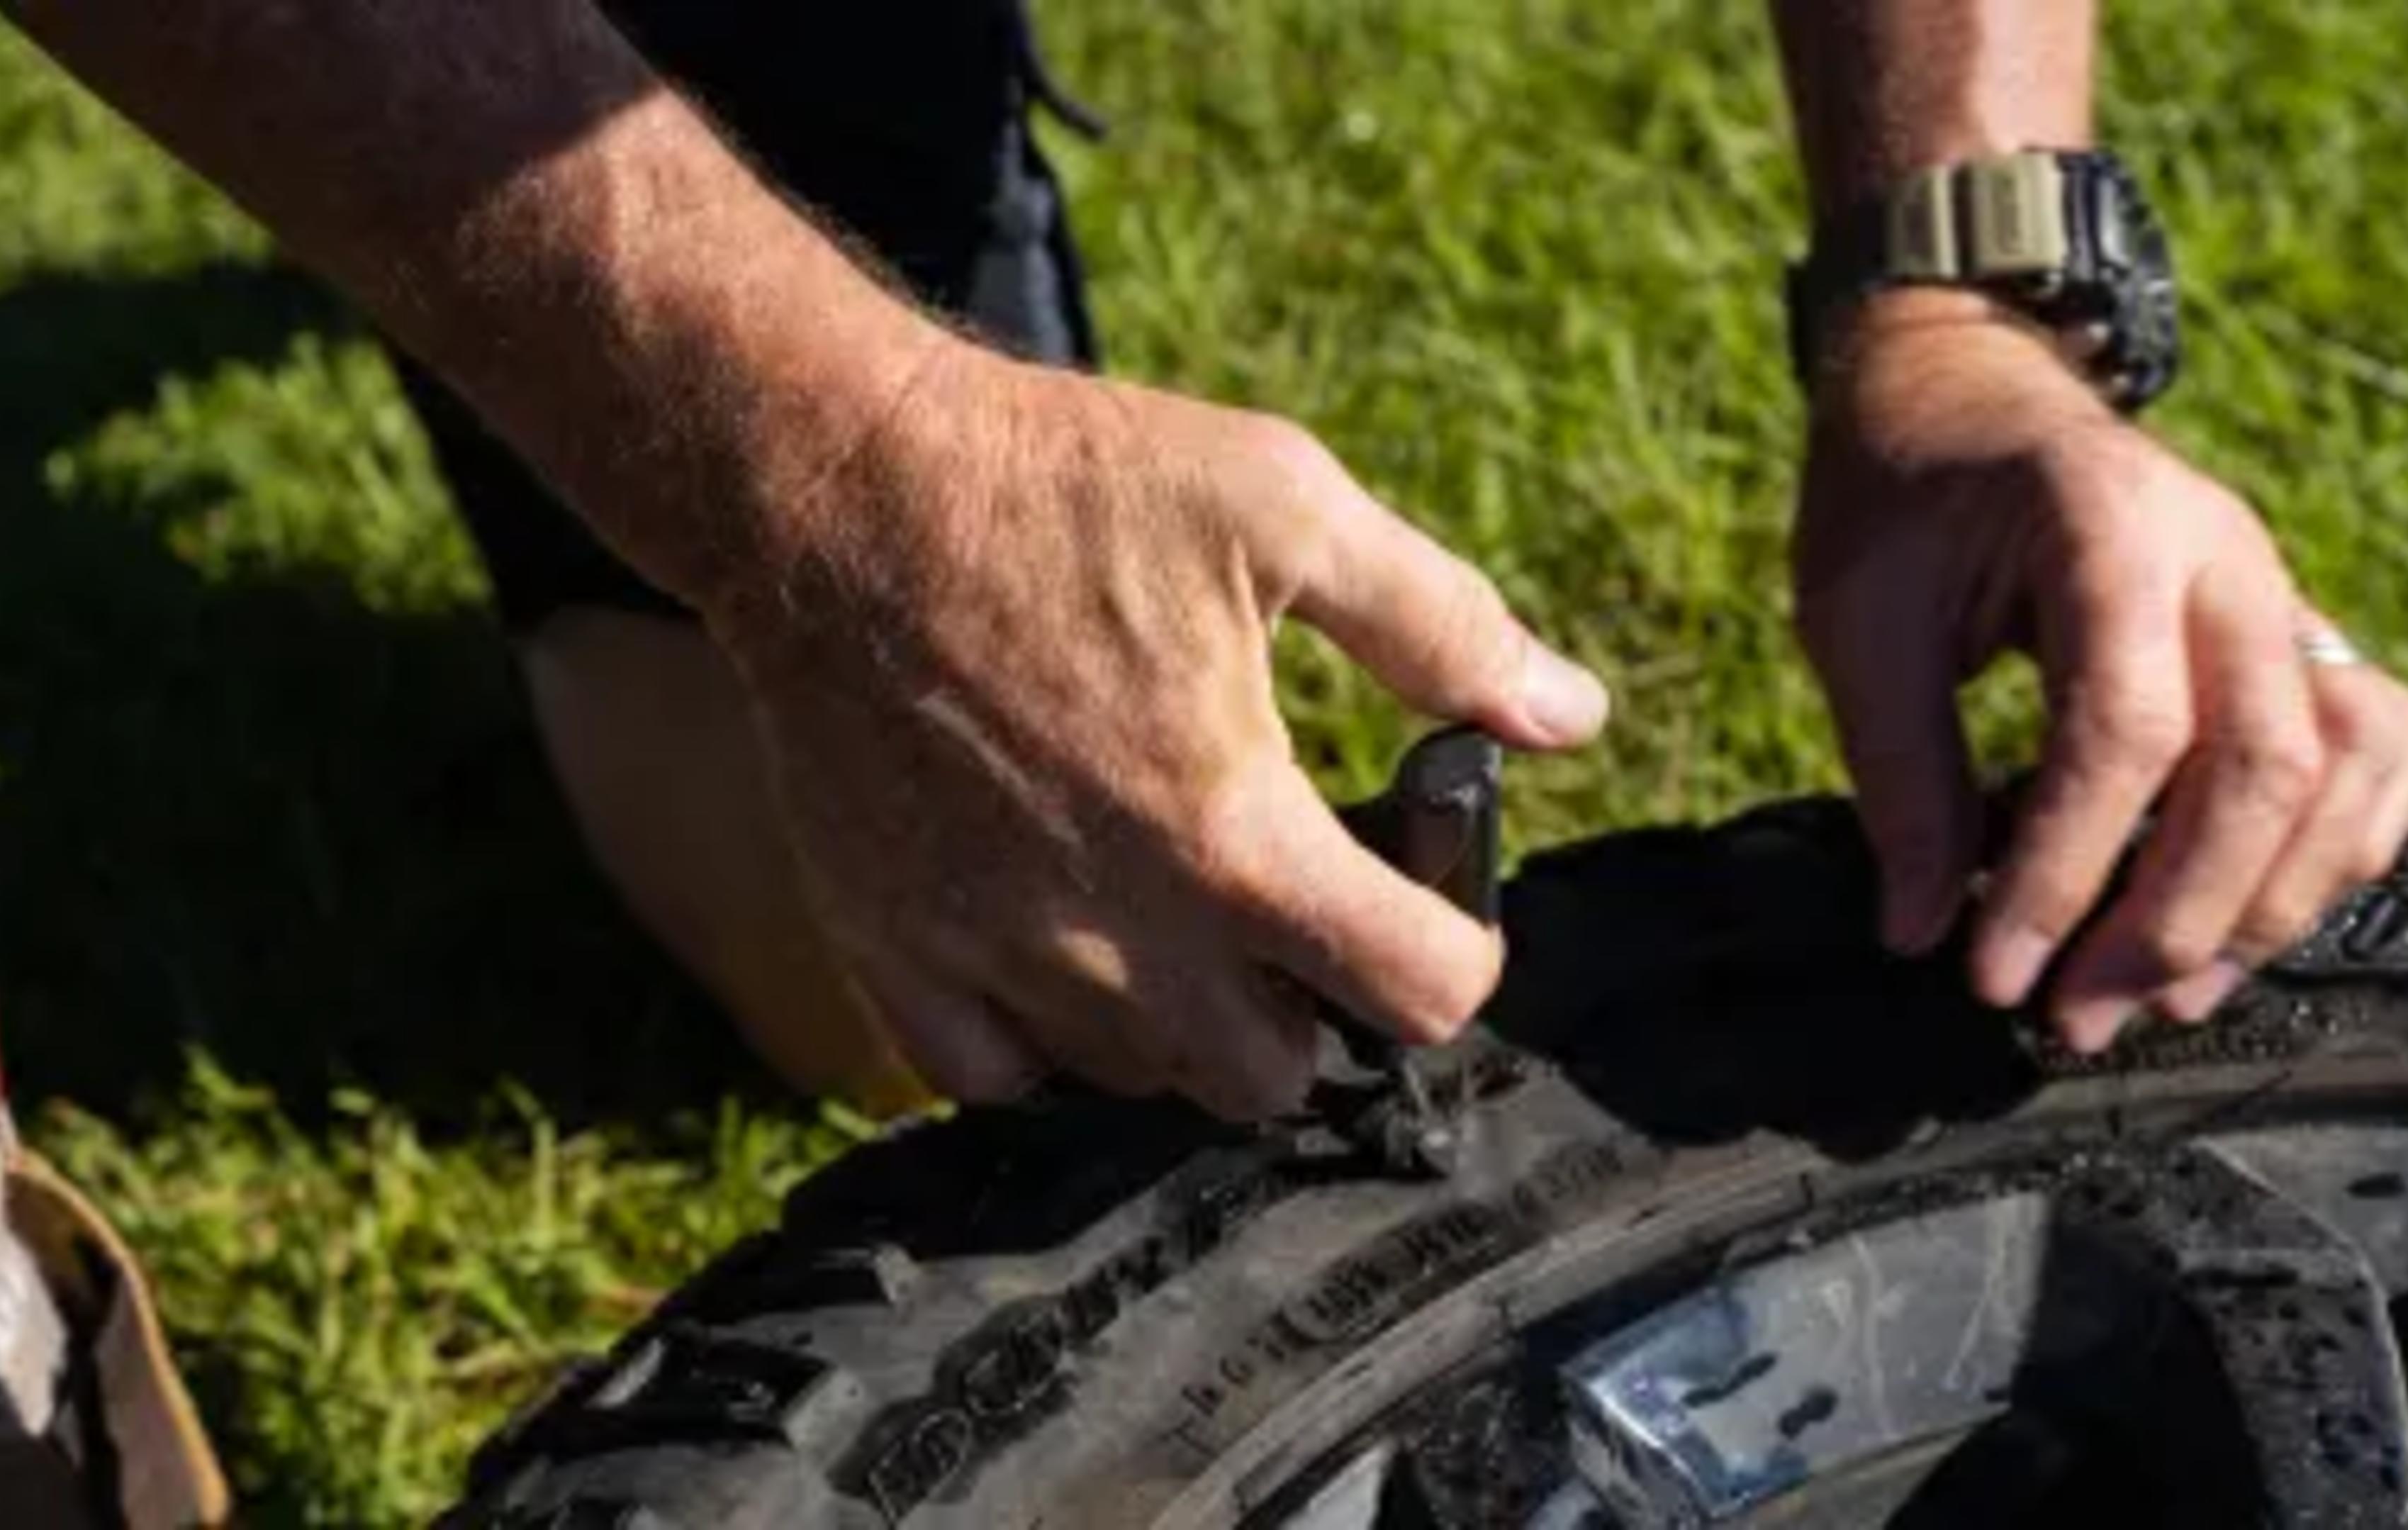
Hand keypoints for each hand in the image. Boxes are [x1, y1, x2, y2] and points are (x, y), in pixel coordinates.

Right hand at [695, 340, 1608, 1118]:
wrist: (833, 486)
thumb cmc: (1066, 482)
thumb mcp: (1285, 508)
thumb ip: (1444, 627)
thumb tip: (1574, 716)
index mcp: (1239, 839)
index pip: (1421, 995)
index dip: (1456, 949)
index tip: (1424, 894)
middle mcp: (1122, 933)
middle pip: (1279, 1076)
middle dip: (1312, 1001)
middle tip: (1287, 897)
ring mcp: (998, 958)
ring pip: (1144, 1080)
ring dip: (1185, 1017)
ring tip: (1175, 899)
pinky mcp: (892, 954)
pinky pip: (1000, 1075)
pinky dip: (1044, 1036)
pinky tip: (1060, 934)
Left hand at [1791, 294, 2407, 1050]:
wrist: (1963, 392)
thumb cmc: (1900, 497)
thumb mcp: (1857, 618)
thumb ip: (1899, 772)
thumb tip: (1918, 931)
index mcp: (2108, 526)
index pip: (2124, 732)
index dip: (2059, 873)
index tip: (1993, 974)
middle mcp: (2228, 557)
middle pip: (2262, 767)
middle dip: (2172, 919)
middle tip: (2076, 1018)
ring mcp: (2281, 592)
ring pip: (2348, 770)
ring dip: (2267, 907)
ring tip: (2161, 1001)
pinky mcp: (2297, 632)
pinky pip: (2379, 748)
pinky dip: (2335, 849)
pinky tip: (2244, 924)